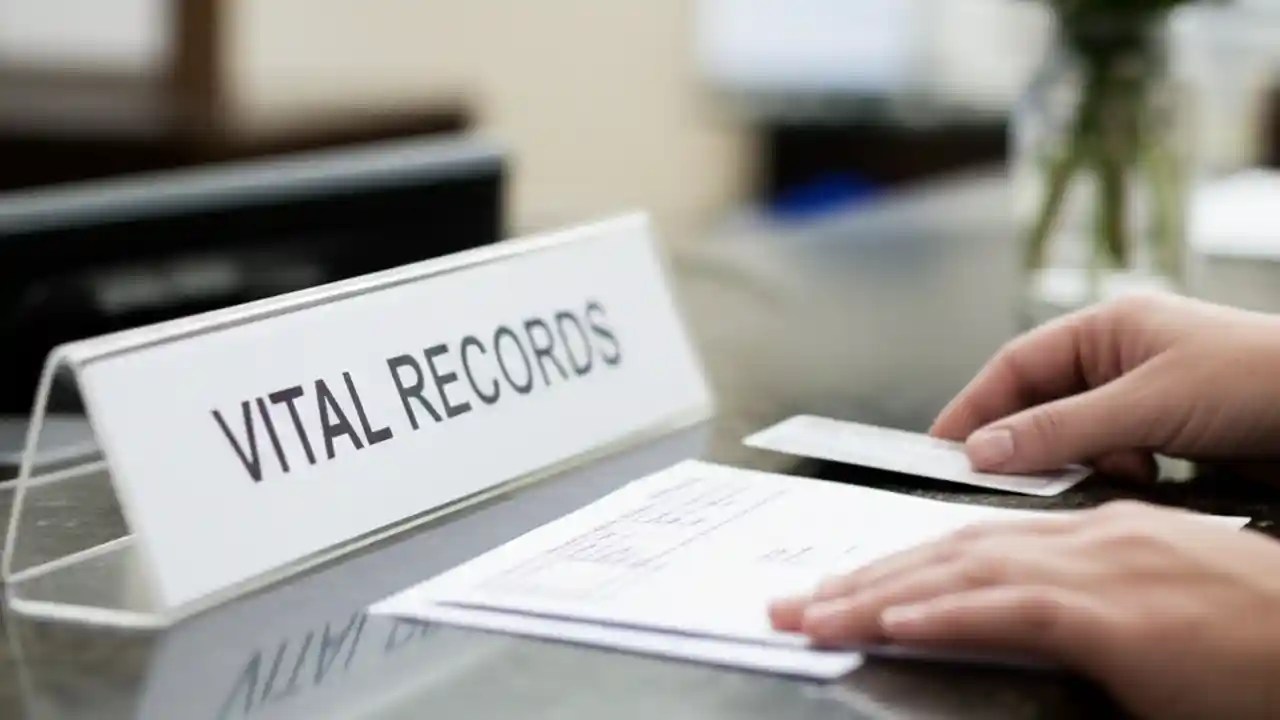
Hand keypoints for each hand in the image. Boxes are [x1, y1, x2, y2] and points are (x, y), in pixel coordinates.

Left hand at [769, 501, 1279, 719]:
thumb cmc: (1254, 636)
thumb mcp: (1152, 611)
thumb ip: (1082, 607)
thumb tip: (1019, 625)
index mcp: (1093, 536)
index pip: (970, 542)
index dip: (898, 562)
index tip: (843, 586)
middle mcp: (1086, 539)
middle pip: (949, 550)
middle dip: (864, 576)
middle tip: (794, 603)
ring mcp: (1102, 570)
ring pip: (964, 573)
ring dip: (880, 595)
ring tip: (816, 616)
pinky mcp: (1118, 616)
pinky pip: (1017, 610)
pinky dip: (951, 613)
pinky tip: (898, 624)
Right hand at [930, 292, 1279, 481]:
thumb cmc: (1259, 379)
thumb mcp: (1148, 404)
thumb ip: (1061, 429)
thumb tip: (985, 449)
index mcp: (1108, 327)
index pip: (1017, 365)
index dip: (975, 406)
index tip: (942, 448)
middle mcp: (1121, 358)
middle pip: (1042, 403)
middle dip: (1028, 441)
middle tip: (1000, 478)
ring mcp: (1146, 397)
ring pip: (1078, 436)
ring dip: (1080, 462)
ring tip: (1107, 471)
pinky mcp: (1170, 435)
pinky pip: (1114, 457)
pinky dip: (1114, 474)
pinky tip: (1140, 479)